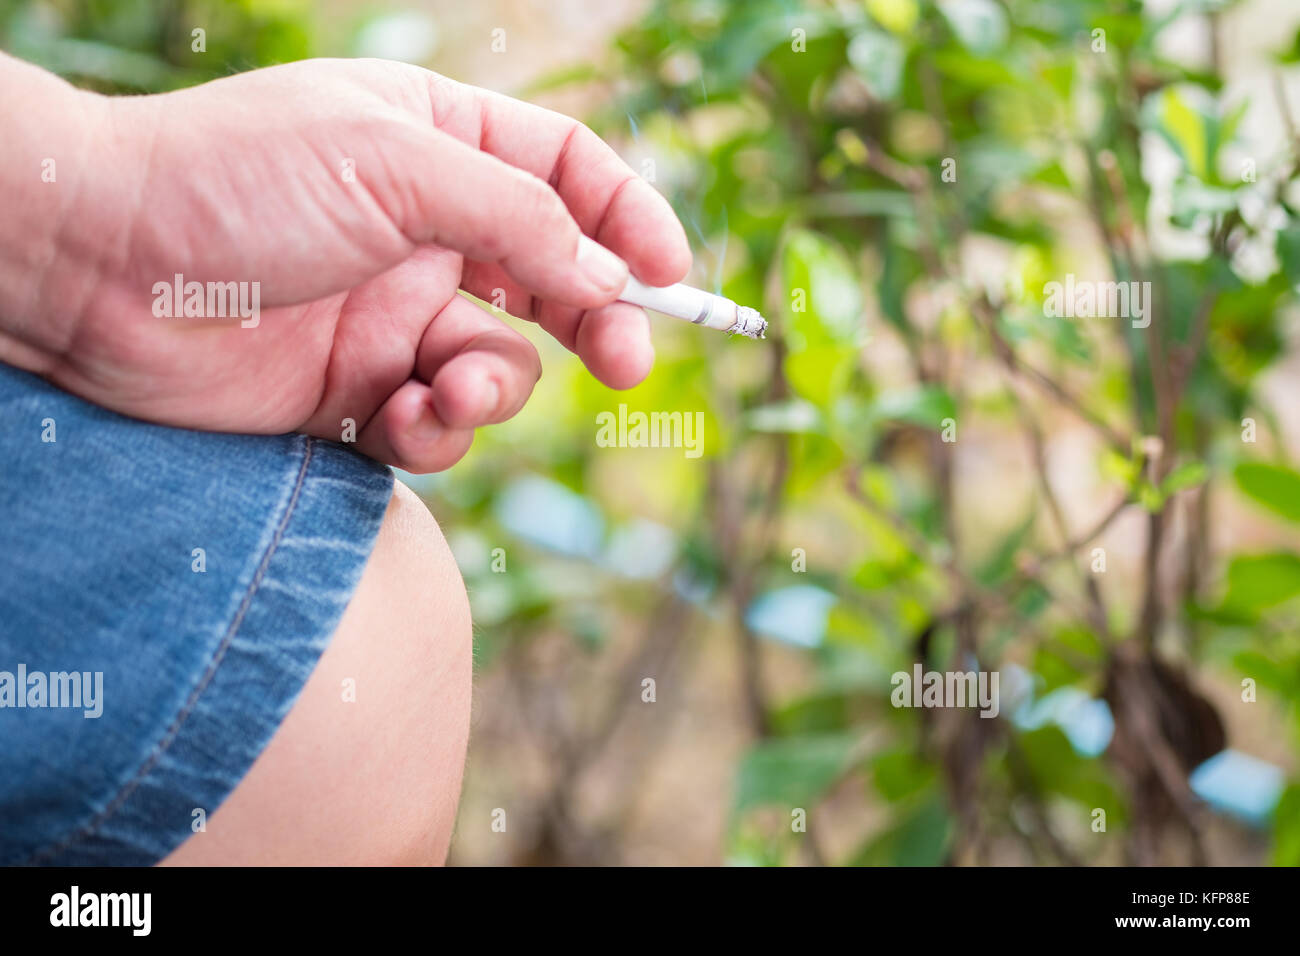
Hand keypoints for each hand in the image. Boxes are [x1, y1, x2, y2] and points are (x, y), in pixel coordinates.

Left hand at [0, 56, 690, 471]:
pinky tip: (398, 417)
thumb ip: (517, 218)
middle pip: (557, 281)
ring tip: (442, 387)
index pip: (568, 173)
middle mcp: (428, 231)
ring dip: (494, 387)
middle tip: (628, 364)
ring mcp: (395, 314)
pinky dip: (436, 430)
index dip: (629, 219)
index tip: (670, 272)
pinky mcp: (359, 391)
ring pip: (503, 366)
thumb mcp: (394, 165)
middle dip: (600, 324)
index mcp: (440, 144)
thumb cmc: (235, 181)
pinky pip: (440, 423)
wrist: (95, 271)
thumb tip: (606, 277)